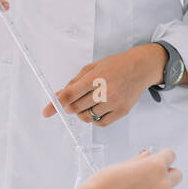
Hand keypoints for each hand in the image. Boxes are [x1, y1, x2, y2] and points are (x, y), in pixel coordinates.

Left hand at [43, 44, 166, 126]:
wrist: (140, 68)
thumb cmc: (116, 65)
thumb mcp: (93, 67)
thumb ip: (75, 81)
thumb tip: (59, 94)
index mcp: (95, 77)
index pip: (70, 95)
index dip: (55, 104)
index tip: (47, 112)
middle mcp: (105, 91)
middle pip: (76, 108)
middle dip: (69, 107)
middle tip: (71, 102)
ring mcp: (114, 102)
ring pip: (87, 117)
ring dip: (81, 113)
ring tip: (87, 103)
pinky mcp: (122, 111)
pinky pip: (101, 123)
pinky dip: (94, 119)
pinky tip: (96, 110)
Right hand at [64, 148, 179, 188]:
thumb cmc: (103, 185)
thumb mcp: (122, 166)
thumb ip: (139, 161)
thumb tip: (147, 156)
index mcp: (155, 166)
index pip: (170, 155)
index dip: (162, 157)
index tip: (158, 160)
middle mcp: (163, 183)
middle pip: (177, 175)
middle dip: (167, 174)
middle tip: (151, 178)